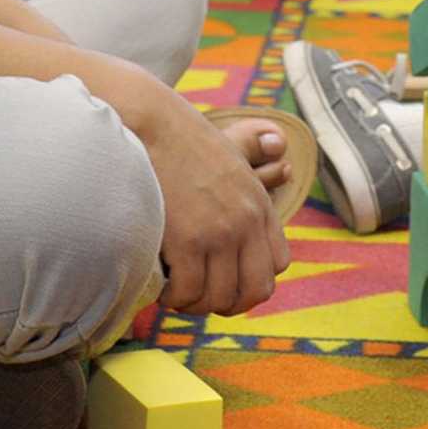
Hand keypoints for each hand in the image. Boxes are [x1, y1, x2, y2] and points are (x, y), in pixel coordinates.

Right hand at [132, 85, 289, 314]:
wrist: (149, 124)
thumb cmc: (179, 139)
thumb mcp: (228, 162)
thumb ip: (241, 196)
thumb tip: (252, 204)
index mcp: (258, 202)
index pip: (277, 264)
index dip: (252, 281)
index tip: (227, 281)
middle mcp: (245, 221)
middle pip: (255, 291)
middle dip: (229, 304)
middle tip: (201, 298)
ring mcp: (218, 233)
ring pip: (218, 298)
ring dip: (196, 304)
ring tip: (176, 293)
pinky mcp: (187, 241)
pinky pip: (187, 292)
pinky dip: (173, 297)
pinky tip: (160, 285)